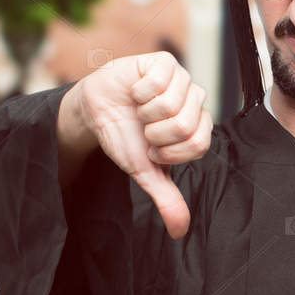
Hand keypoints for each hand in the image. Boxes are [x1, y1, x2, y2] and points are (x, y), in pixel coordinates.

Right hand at [71, 52, 210, 239]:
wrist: (96, 111)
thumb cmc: (125, 137)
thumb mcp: (145, 172)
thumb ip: (166, 199)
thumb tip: (180, 231)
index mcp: (197, 127)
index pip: (198, 144)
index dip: (169, 151)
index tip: (153, 149)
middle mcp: (195, 102)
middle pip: (185, 125)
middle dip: (155, 134)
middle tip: (144, 129)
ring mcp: (182, 80)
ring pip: (171, 104)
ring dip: (145, 113)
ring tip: (138, 110)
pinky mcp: (164, 63)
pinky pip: (159, 81)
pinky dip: (139, 92)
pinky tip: (135, 92)